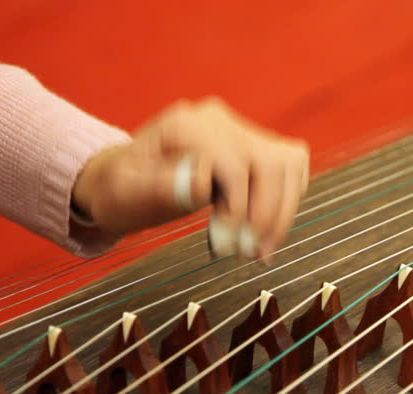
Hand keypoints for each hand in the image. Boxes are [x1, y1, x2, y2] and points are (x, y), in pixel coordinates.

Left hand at [72, 97, 309, 261]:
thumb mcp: (123, 194)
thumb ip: (157, 187)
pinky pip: (291, 169)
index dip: (239, 209)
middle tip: (252, 254)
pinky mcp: (256, 145)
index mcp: (186, 125)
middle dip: (268, 214)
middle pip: (271, 161)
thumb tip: (200, 183)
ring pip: (289, 164)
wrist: (126, 180)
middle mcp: (218, 120)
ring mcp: (240, 129)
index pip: (234, 164)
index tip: (228, 246)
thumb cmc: (121, 190)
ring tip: (261, 250)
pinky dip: (285, 202)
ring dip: (283, 212)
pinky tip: (264, 229)